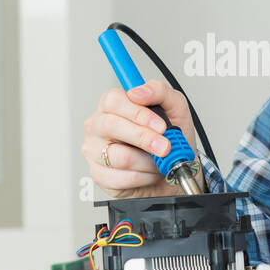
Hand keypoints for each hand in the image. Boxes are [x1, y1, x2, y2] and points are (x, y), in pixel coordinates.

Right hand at [80, 78, 201, 199]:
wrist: (173, 169)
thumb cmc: (169, 138)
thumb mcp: (174, 108)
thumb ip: (160, 92)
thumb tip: (140, 91)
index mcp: (113, 105)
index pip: (114, 100)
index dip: (138, 113)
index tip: (160, 125)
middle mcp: (99, 126)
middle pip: (111, 126)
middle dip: (144, 138)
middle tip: (165, 146)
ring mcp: (95, 151)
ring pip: (119, 156)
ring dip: (148, 162)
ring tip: (158, 161)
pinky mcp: (99, 175)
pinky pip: (121, 178)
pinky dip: (144, 177)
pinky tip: (149, 172)